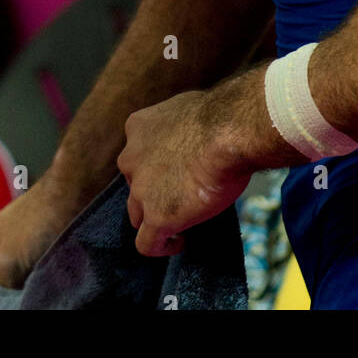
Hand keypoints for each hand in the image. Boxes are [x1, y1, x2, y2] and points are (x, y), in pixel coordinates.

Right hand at [0, 173, 84, 309]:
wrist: (75, 197)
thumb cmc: (37, 221)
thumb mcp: (10, 262)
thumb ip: (3, 293)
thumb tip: (9, 309)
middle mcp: (1, 264)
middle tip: (14, 312)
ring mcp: (26, 268)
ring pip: (16, 301)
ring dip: (23, 306)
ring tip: (36, 305)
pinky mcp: (48, 271)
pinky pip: (38, 295)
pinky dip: (40, 302)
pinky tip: (48, 303)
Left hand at [116, 90, 250, 256]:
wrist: (226, 135)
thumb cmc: (219, 118)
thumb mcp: (188, 111)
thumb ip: (179, 128)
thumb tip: (195, 136)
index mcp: (138, 127)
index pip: (138, 153)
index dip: (156, 165)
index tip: (176, 170)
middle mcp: (131, 158)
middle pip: (134, 183)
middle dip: (153, 191)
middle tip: (180, 195)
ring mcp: (140, 189)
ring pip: (136, 214)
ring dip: (155, 218)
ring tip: (179, 222)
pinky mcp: (156, 216)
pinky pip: (147, 243)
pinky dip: (160, 246)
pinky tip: (178, 241)